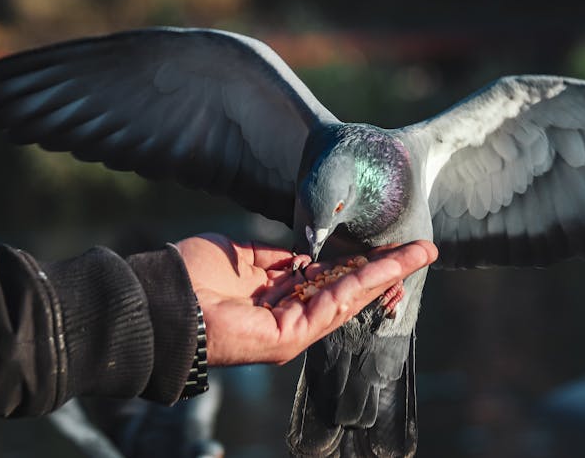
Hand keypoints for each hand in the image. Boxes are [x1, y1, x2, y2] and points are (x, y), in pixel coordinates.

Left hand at [173, 234, 436, 365]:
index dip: (359, 263)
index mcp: (275, 298)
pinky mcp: (291, 336)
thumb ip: (272, 259)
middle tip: (423, 249)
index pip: (328, 280)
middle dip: (387, 269)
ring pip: (350, 297)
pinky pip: (336, 304)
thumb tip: (302, 254)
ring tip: (420, 253)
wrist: (160, 301)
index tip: (387, 248)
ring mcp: (292, 330)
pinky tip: (389, 267)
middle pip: (348, 290)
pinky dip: (366, 283)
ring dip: (388, 274)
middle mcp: (288, 317)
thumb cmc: (187, 278)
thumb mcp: (237, 257)